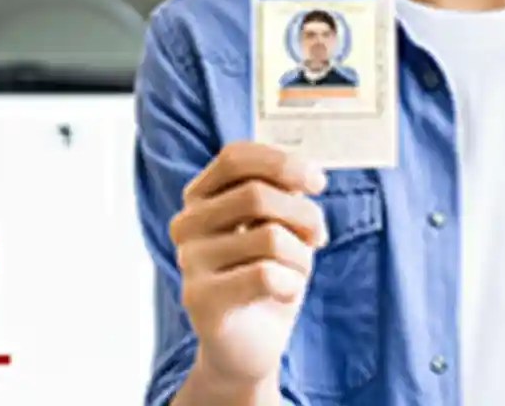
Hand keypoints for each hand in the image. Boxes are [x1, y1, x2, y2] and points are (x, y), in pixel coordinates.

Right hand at [170, 142, 328, 392]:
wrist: (247, 347)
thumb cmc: (264, 278)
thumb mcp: (277, 227)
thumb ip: (282, 196)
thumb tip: (305, 174)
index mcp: (200, 198)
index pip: (235, 158)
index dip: (282, 163)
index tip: (318, 182)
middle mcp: (186, 224)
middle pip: (257, 195)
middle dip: (304, 214)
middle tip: (317, 235)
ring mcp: (189, 261)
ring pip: (269, 237)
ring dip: (301, 256)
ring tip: (297, 272)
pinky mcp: (201, 298)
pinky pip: (266, 275)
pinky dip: (291, 284)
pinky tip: (284, 293)